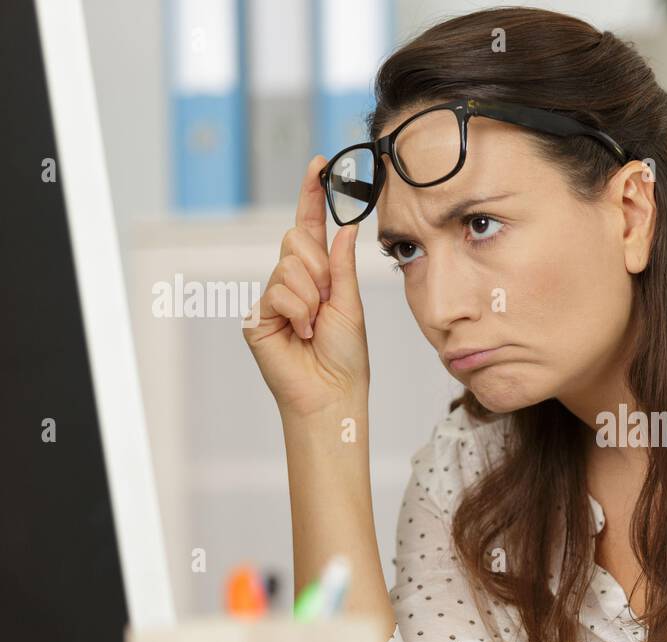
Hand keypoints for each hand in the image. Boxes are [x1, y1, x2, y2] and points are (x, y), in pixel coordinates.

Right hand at [244, 156, 369, 417]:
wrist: (332, 393)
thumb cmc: (345, 357)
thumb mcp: (351, 305)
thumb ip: (342, 266)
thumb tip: (346, 228)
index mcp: (319, 276)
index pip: (311, 227)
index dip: (311, 195)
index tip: (318, 163)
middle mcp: (292, 282)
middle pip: (296, 239)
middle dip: (319, 268)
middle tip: (327, 303)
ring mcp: (272, 297)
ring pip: (289, 266)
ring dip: (311, 297)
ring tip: (314, 326)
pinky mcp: (256, 316)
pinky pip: (278, 292)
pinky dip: (297, 312)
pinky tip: (300, 334)